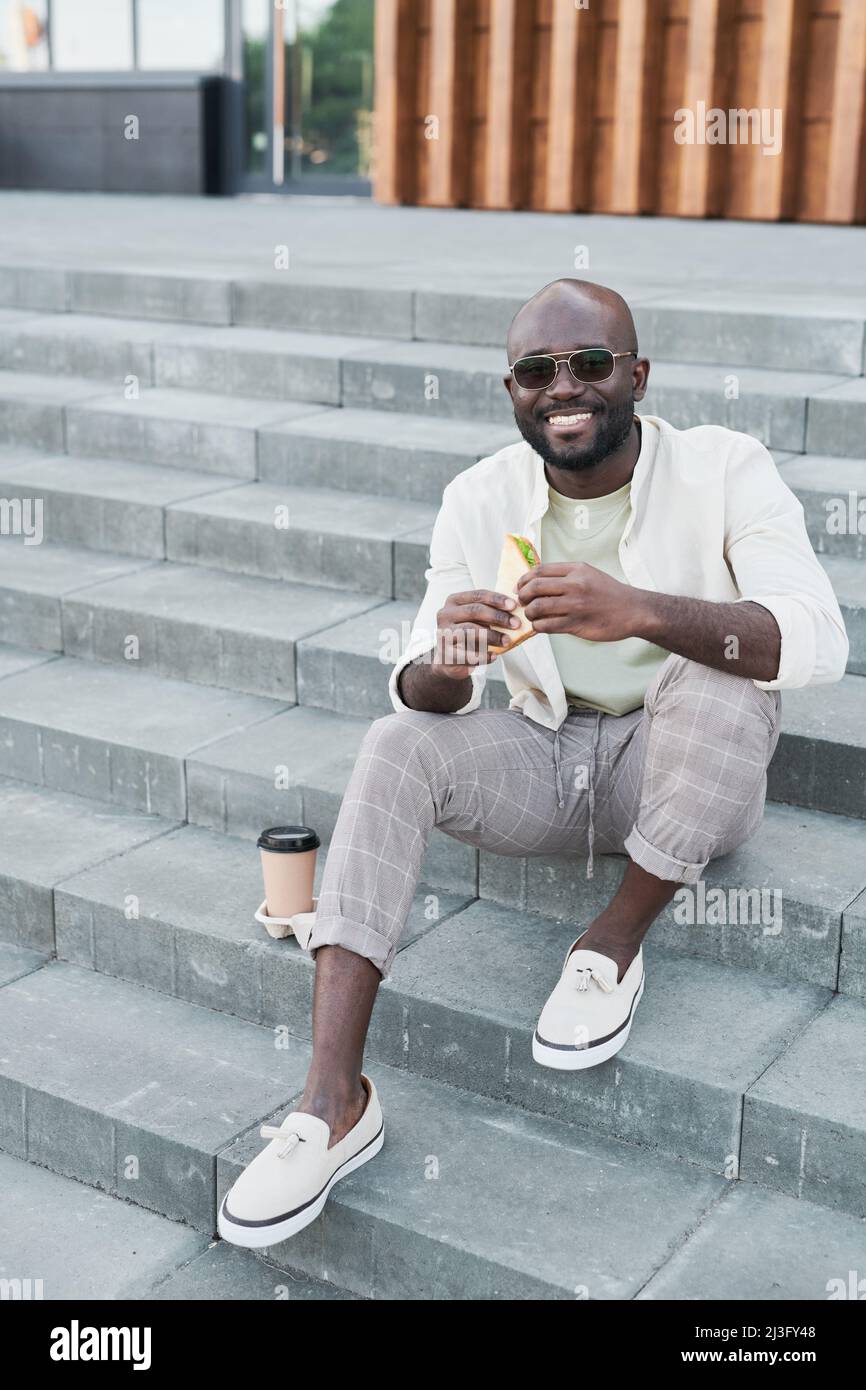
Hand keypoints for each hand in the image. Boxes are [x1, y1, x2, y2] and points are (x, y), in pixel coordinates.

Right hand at [432, 588, 520, 679]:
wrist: (449, 659)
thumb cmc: (468, 633)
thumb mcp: (475, 618)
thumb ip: (490, 610)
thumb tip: (517, 607)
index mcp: (454, 601)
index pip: (477, 595)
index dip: (496, 599)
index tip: (514, 606)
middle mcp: (445, 615)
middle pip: (474, 611)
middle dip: (498, 617)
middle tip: (516, 624)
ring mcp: (443, 634)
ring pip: (471, 631)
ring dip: (492, 636)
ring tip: (507, 641)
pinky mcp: (446, 653)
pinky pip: (468, 654)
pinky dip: (483, 656)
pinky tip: (494, 656)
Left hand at [516, 562, 643, 642]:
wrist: (633, 610)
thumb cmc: (609, 593)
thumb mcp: (588, 574)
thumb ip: (565, 576)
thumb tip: (536, 582)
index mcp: (576, 570)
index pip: (540, 570)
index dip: (524, 579)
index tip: (519, 587)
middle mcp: (575, 585)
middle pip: (535, 587)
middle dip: (522, 596)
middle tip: (522, 603)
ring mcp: (575, 605)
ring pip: (537, 608)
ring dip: (529, 614)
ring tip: (532, 616)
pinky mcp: (577, 623)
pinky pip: (547, 626)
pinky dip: (538, 627)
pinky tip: (541, 626)